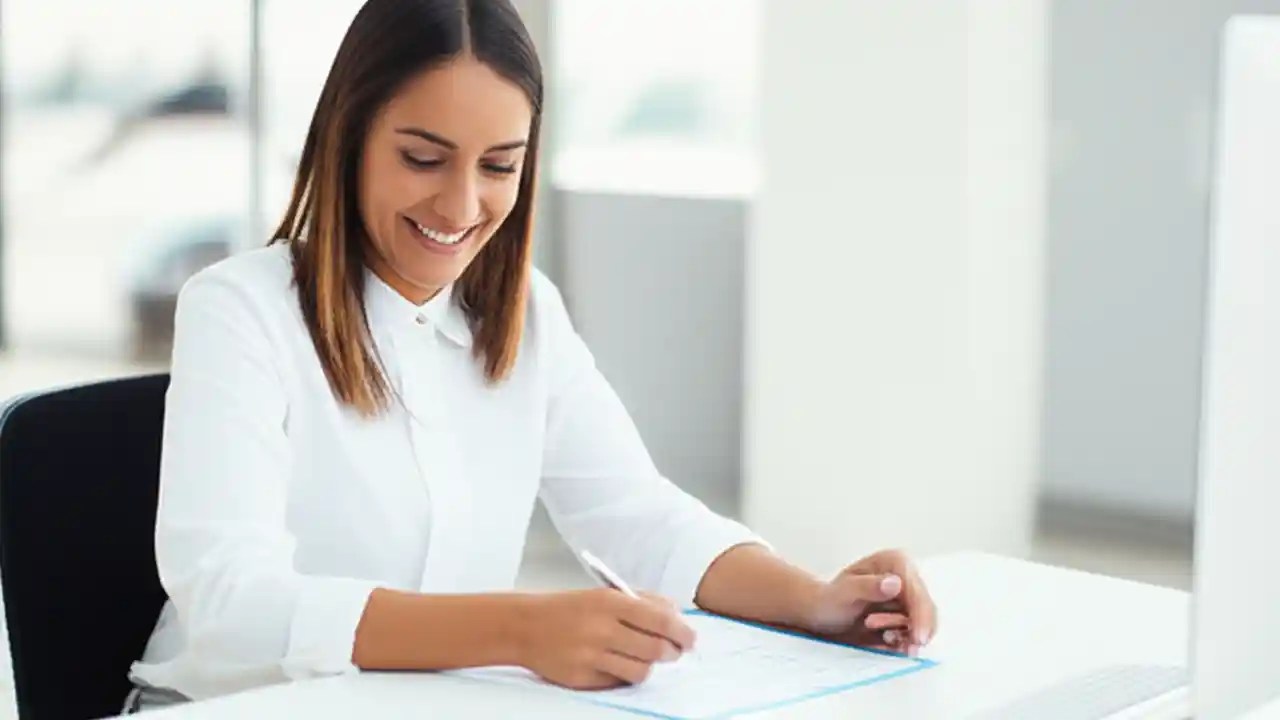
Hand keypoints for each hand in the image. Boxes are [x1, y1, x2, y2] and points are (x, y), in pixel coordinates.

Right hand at [520, 588, 695, 689]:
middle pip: (655, 649)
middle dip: (672, 652)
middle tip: (674, 651)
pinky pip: (618, 682)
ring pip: (641, 671)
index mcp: (609, 602)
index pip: (660, 619)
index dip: (682, 631)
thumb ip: (640, 602)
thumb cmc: (570, 608)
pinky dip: (625, 675)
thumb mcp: (603, 595)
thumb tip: (676, 615)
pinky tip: (620, 664)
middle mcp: (601, 629)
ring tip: (646, 658)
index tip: (690, 638)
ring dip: (650, 666)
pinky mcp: (582, 678)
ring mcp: (591, 656)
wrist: (525, 626)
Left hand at [800, 549, 936, 654]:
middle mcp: (905, 577)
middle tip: (905, 648)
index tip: (917, 637)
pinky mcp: (904, 614)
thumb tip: (895, 584)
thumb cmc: (829, 599)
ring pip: (923, 622)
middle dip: (916, 629)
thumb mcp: (844, 593)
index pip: (916, 590)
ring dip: (907, 635)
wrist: (821, 614)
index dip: (921, 615)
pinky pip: (914, 632)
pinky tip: (887, 641)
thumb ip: (868, 587)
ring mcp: (906, 597)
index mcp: (894, 562)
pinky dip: (905, 641)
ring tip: (884, 638)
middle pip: (926, 608)